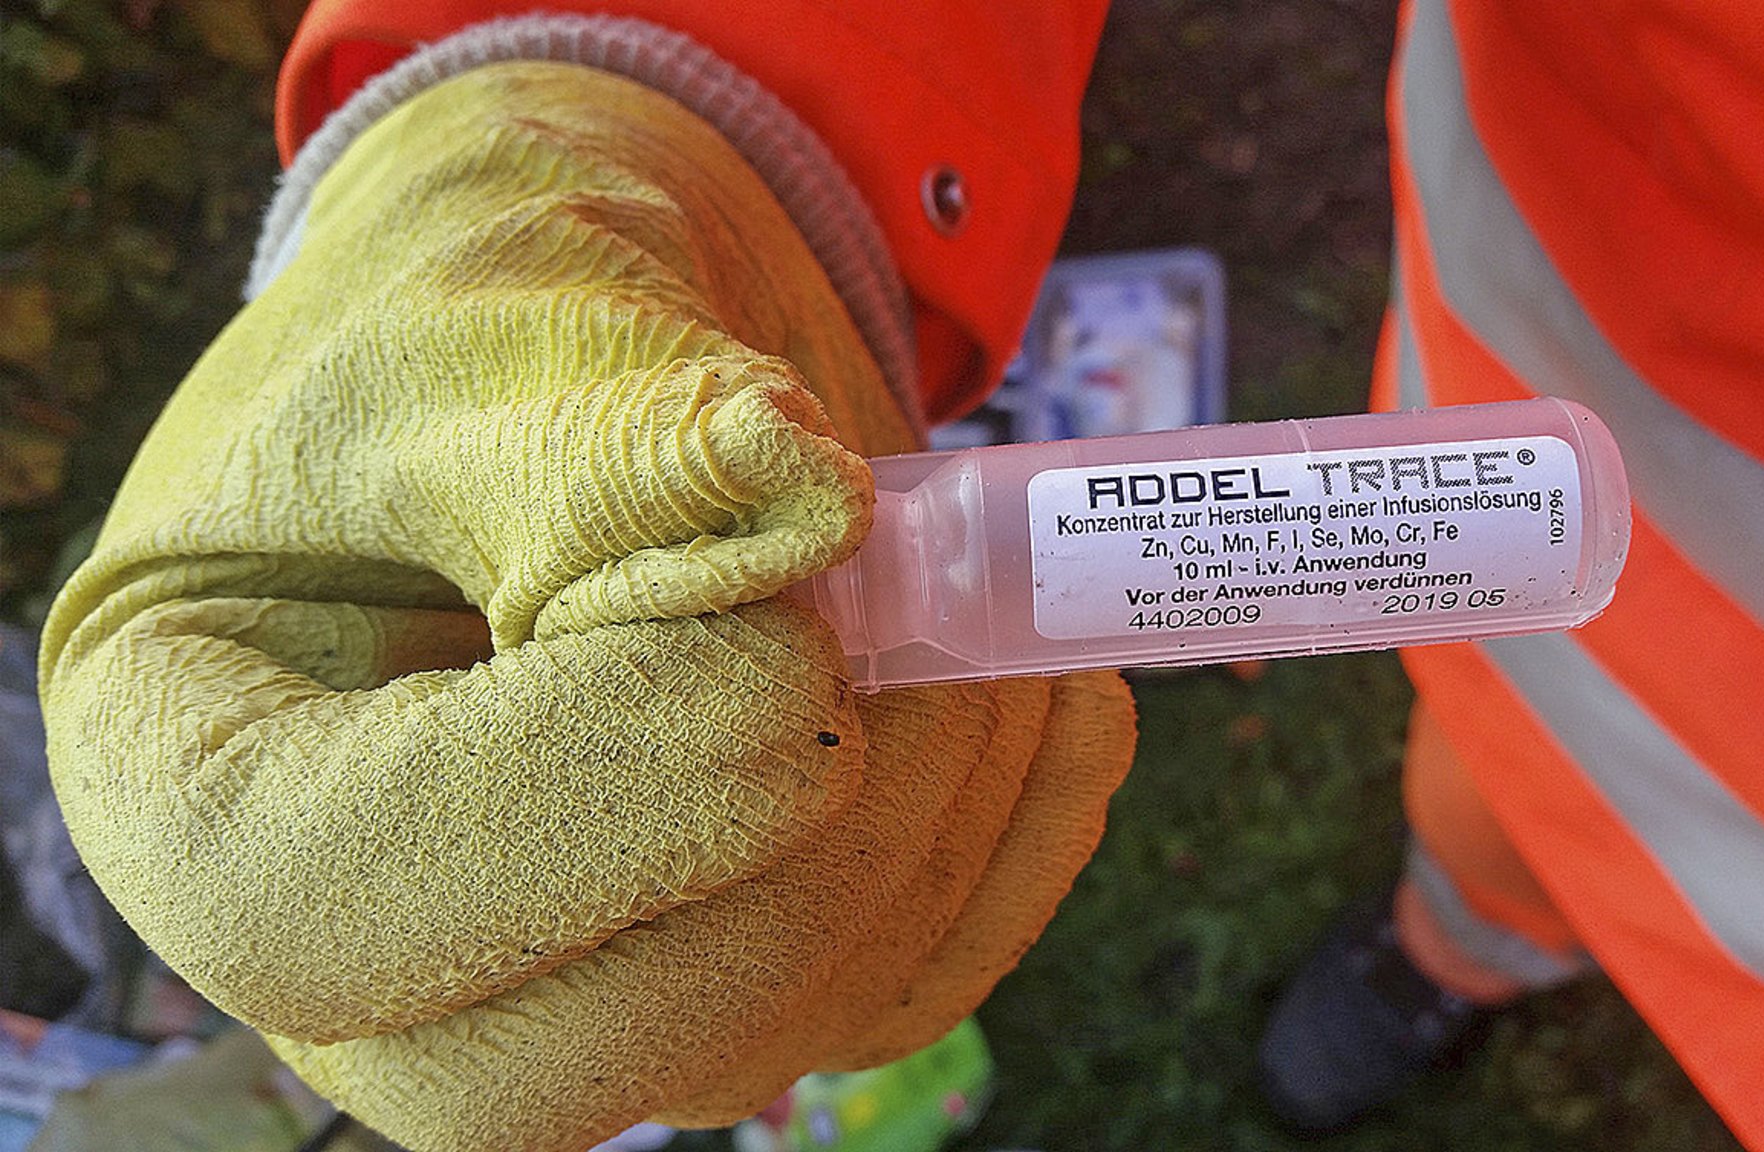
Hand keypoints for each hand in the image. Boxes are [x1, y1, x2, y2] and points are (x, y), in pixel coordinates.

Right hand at [41, 60, 1133, 1150]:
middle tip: (926, 617)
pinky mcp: (744, 976)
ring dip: (946, 813)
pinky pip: (900, 986)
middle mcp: (369, 949)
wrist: (573, 374)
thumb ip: (590, 430)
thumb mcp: (466, 324)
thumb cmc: (466, 335)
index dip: (578, 795)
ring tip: (995, 604)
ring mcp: (569, 986)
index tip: (780, 634)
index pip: (326, 903)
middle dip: (807, 832)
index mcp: (196, 775)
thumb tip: (793, 493)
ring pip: (772, 1021)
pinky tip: (1049, 696)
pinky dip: (1013, 844)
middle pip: (571, 1043)